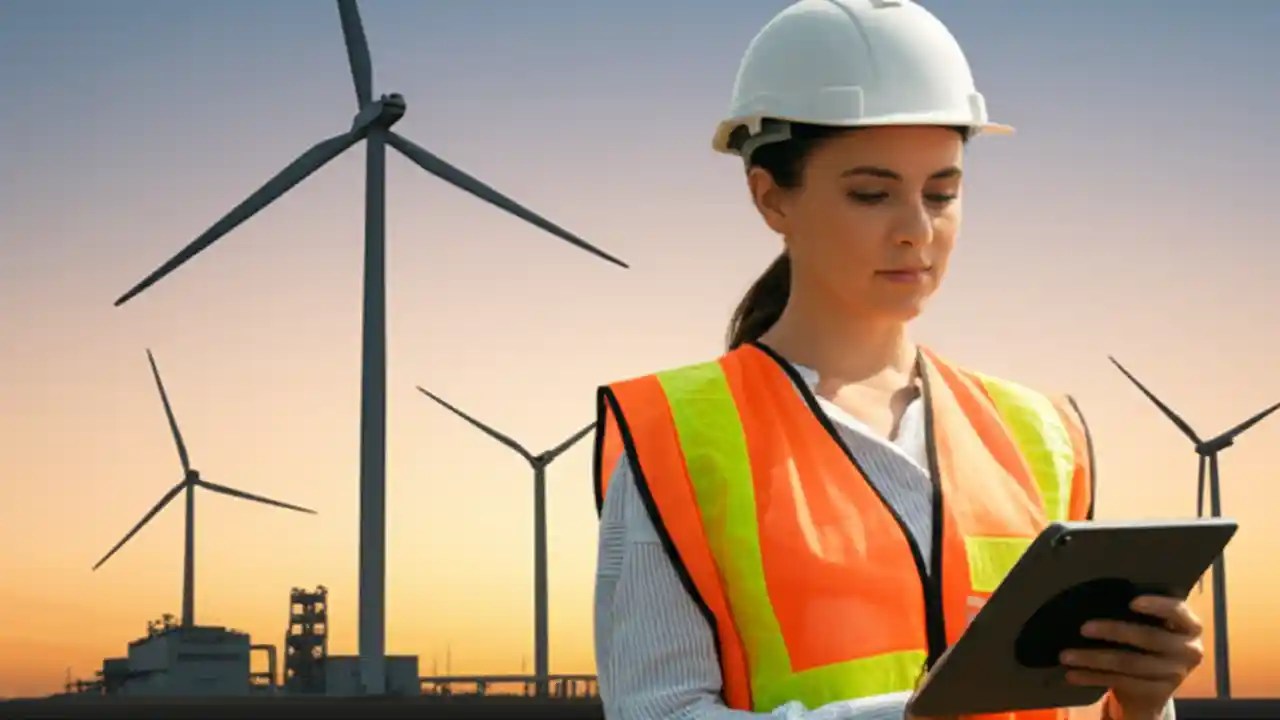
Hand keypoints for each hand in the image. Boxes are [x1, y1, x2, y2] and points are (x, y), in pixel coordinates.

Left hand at [1059, 595, 1203, 719]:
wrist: (1154, 686)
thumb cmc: (1147, 641)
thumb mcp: (1151, 624)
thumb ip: (1138, 611)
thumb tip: (1096, 592)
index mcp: (1190, 626)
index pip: (1178, 611)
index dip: (1157, 606)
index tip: (1132, 601)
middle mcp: (1189, 650)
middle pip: (1148, 638)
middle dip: (1113, 631)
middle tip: (1083, 628)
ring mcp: (1175, 675)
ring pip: (1129, 663)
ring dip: (1093, 658)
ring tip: (1066, 655)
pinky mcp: (1157, 693)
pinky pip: (1120, 682)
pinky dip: (1092, 677)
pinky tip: (1072, 674)